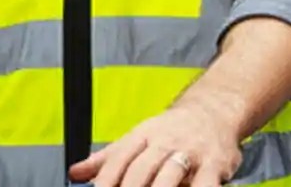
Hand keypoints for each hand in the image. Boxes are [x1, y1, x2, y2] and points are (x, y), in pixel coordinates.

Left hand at [66, 101, 242, 186]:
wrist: (213, 111)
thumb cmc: (171, 130)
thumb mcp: (136, 137)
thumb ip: (106, 159)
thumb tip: (75, 173)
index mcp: (140, 136)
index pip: (117, 161)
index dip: (105, 182)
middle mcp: (163, 143)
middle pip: (140, 170)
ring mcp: (189, 152)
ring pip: (169, 177)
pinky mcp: (215, 164)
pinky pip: (205, 184)